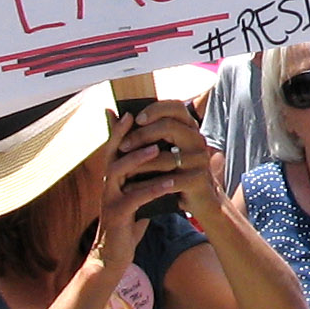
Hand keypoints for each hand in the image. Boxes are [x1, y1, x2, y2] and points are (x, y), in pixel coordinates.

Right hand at [85, 117, 178, 277]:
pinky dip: (152, 189)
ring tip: (156, 149)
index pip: (114, 149)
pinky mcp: (117, 215)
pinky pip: (135, 198)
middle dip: (122, 135)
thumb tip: (162, 162)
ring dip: (138, 159)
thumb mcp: (136, 198)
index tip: (127, 112)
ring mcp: (111, 199)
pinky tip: (167, 183)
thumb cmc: (127, 225)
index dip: (118, 130)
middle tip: (135, 118)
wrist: (113, 257)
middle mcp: (108, 185)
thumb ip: (144, 180)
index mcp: (113, 179)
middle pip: (112, 154)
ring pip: (120, 172)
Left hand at [113, 101, 221, 221]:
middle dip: (141, 135)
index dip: (155, 109)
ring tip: (121, 170)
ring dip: (140, 164)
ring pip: (166, 156)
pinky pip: (168, 181)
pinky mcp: (197, 180)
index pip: (176, 107)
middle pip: (169, 126)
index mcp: (190, 128)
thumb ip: (135, 131)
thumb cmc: (174, 171)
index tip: (136, 118)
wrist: (201, 201)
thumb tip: (108, 111)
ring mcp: (199, 160)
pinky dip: (146, 185)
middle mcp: (198, 140)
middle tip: (122, 147)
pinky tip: (129, 189)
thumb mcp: (158, 148)